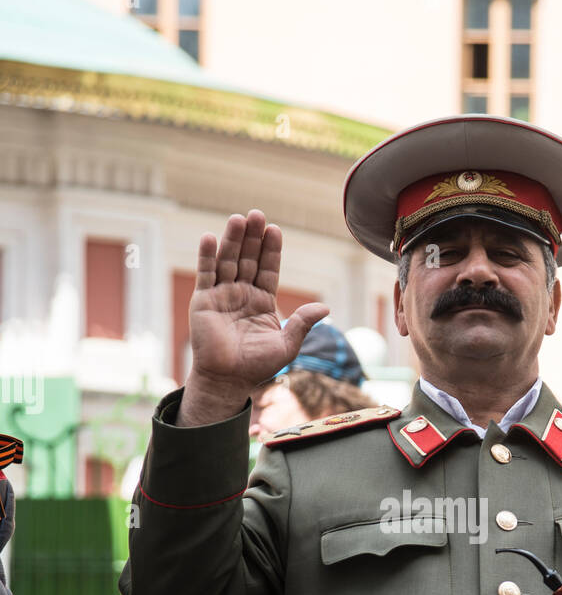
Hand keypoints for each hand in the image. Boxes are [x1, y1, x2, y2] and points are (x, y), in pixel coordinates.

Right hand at [188, 209, 328, 394]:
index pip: (268, 269)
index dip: (271, 250)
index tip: (275, 230)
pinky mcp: (203, 300)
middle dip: (253, 238)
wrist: (228, 380)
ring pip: (228, 261)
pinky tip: (210, 237)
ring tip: (238, 219)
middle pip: (248, 259)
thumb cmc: (257, 366)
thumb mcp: (287, 345)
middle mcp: (242, 293)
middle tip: (257, 214)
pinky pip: (205, 274)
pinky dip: (207, 256)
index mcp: (262, 301)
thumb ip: (302, 323)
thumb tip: (325, 308)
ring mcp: (221, 295)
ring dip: (232, 240)